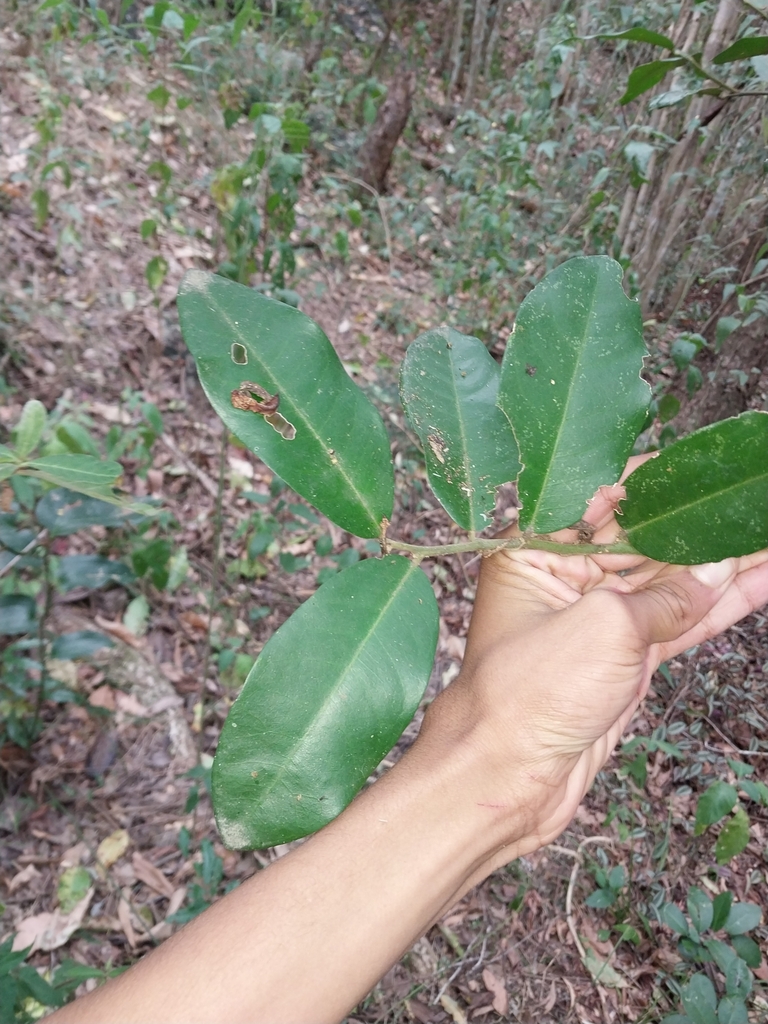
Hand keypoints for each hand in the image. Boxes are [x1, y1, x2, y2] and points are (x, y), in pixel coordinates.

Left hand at [417, 458, 767, 870]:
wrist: (508, 780)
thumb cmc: (531, 694)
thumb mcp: (605, 627)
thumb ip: (668, 595)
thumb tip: (721, 568)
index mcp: (536, 547)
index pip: (604, 495)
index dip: (659, 479)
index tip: (709, 465)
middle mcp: (566, 575)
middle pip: (647, 534)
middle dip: (702, 518)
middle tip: (751, 497)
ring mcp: (600, 617)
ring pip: (675, 578)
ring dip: (727, 558)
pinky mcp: (626, 658)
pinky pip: (683, 620)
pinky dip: (725, 603)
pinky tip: (765, 576)